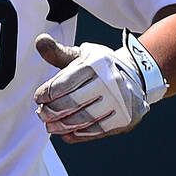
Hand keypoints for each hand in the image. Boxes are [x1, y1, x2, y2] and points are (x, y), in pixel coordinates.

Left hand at [33, 34, 150, 142]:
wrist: (137, 74)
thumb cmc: (101, 65)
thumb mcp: (81, 54)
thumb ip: (58, 52)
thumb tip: (40, 41)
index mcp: (96, 64)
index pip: (64, 83)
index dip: (46, 93)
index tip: (38, 98)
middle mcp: (111, 82)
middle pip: (72, 103)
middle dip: (51, 111)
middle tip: (42, 115)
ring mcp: (120, 102)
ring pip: (84, 119)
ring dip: (62, 126)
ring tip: (51, 126)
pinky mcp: (125, 118)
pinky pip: (97, 131)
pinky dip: (79, 135)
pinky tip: (67, 133)